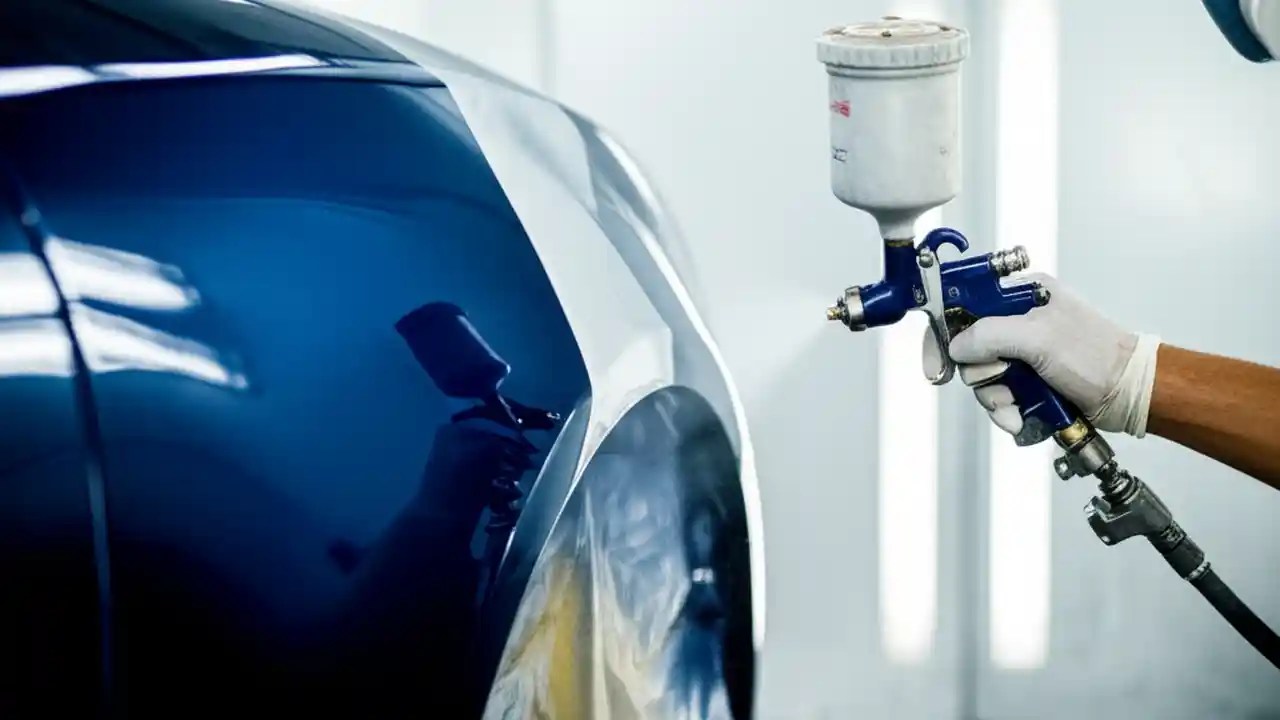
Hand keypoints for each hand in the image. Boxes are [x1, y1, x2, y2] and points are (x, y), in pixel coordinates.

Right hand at [922, 273, 1161, 436]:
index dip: (944, 333)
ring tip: (1015, 409)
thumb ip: (990, 335)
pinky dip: (1006, 411)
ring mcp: (1023, 352)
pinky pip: (999, 396)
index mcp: (1020, 295)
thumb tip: (956, 347)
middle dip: (981, 376)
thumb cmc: (1097, 358)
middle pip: (969, 350)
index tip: (938, 363)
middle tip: (999, 384)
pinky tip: (1020, 416)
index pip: (963, 305)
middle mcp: (1018, 321)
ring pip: (982, 378)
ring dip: (995, 400)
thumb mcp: (1039, 337)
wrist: (1129, 395)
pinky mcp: (1028, 379)